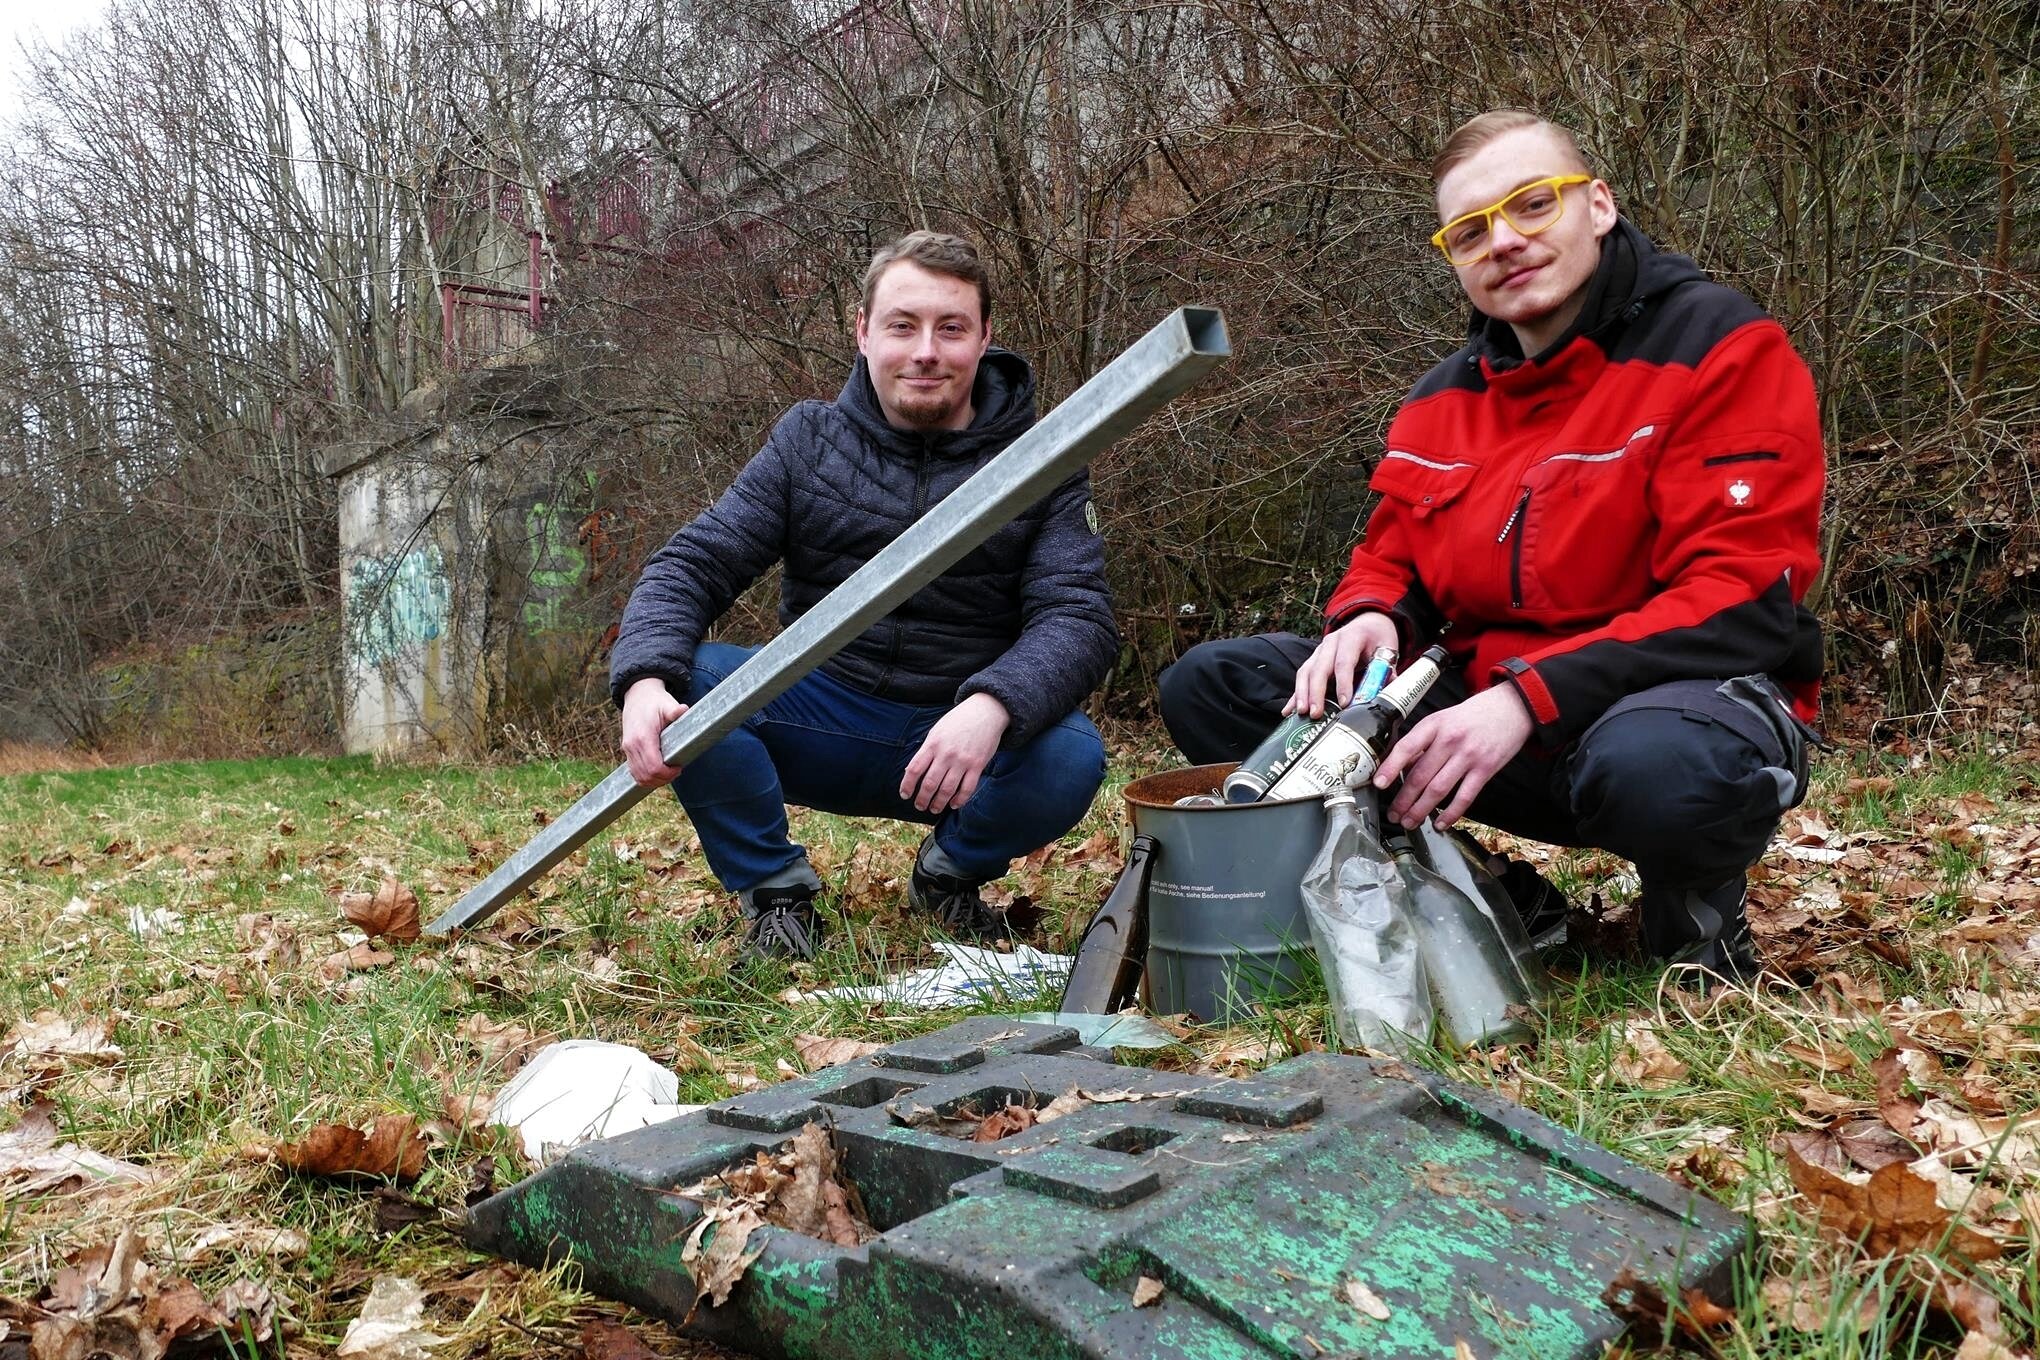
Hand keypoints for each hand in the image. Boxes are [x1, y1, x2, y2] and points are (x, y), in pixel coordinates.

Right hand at [620, 677, 687, 786]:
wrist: (637, 696)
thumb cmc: (655, 702)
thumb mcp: (666, 704)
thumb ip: (674, 710)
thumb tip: (683, 710)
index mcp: (643, 737)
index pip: (654, 767)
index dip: (668, 773)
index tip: (679, 768)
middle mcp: (632, 745)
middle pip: (647, 775)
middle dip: (663, 778)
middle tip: (676, 772)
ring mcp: (627, 749)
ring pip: (639, 777)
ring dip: (655, 780)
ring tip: (668, 773)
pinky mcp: (627, 751)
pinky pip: (634, 772)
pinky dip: (646, 777)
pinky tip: (658, 772)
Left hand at [902, 693, 1009, 814]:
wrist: (986, 711)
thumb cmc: (958, 722)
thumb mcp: (937, 731)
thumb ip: (927, 750)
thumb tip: (913, 771)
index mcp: (932, 744)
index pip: (914, 769)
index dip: (907, 785)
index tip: (905, 795)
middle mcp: (946, 754)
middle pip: (929, 784)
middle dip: (922, 799)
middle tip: (920, 806)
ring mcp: (962, 760)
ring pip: (947, 790)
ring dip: (939, 803)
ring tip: (934, 809)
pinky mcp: (977, 765)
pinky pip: (967, 788)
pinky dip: (959, 800)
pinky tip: (954, 804)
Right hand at [1289, 612, 1397, 717]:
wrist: (1368, 623)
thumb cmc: (1377, 638)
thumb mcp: (1388, 648)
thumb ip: (1386, 669)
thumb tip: (1387, 690)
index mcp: (1351, 637)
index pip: (1344, 661)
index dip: (1344, 682)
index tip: (1345, 703)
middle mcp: (1331, 642)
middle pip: (1319, 668)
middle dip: (1316, 692)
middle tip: (1316, 713)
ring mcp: (1319, 651)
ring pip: (1305, 672)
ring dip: (1302, 693)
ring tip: (1301, 713)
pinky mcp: (1313, 661)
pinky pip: (1302, 678)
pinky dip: (1296, 694)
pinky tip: (1289, 711)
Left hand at [1372, 684, 1532, 829]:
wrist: (1511, 708)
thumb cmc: (1472, 715)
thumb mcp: (1442, 719)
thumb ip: (1423, 741)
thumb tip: (1402, 767)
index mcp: (1434, 725)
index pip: (1406, 748)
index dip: (1390, 767)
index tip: (1378, 784)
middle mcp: (1450, 740)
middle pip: (1420, 775)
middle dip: (1403, 799)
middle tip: (1393, 814)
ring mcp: (1468, 756)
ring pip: (1438, 789)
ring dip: (1420, 810)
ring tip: (1409, 822)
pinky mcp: (1486, 769)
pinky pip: (1465, 797)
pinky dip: (1450, 814)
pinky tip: (1440, 823)